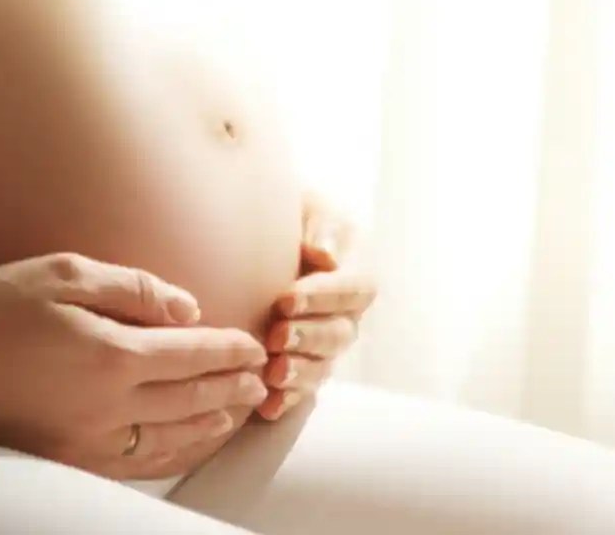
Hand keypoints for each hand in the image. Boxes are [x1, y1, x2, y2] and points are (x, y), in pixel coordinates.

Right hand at [0, 252, 268, 479]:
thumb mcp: (63, 274)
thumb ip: (132, 289)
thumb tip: (187, 309)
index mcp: (112, 355)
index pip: (194, 355)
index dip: (230, 350)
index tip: (254, 345)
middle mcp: (109, 406)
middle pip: (192, 399)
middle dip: (233, 386)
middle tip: (261, 377)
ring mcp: (90, 441)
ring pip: (173, 438)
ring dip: (213, 423)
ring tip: (238, 410)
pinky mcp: (70, 461)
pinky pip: (139, 464)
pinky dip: (175, 453)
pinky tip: (187, 443)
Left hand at [257, 191, 376, 420]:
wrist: (260, 237)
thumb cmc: (289, 216)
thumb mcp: (308, 207)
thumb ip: (321, 225)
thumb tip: (328, 255)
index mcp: (354, 276)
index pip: (352, 290)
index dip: (322, 297)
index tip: (286, 298)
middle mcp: (345, 317)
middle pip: (338, 334)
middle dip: (309, 337)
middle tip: (277, 335)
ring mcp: (324, 348)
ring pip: (322, 367)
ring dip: (300, 372)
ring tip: (273, 372)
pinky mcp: (302, 369)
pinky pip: (301, 392)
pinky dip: (285, 401)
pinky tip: (266, 407)